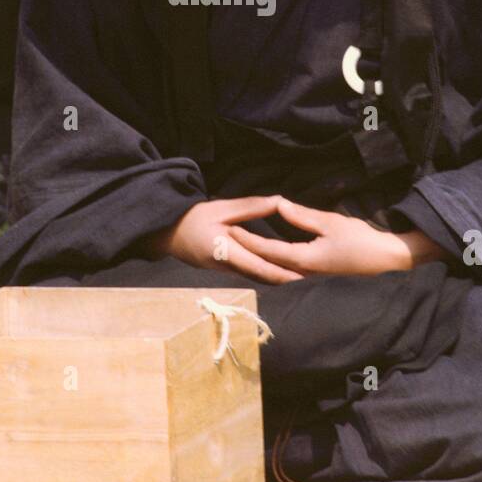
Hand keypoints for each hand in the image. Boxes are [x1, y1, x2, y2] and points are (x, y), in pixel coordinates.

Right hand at [148, 195, 302, 282]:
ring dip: (279, 278)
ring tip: (303, 276)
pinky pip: (251, 274)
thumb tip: (278, 202)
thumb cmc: (192, 219)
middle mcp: (229, 267)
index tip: (304, 274)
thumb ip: (250, 207)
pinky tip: (282, 270)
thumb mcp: (221, 208)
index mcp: (228, 252)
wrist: (168, 234)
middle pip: (264, 277)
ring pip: (258, 278)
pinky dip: (268, 273)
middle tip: (312, 279)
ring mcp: (228, 271)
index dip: (283, 272)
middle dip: (287, 279)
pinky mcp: (227, 269)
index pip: (261, 266)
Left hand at [229, 197, 443, 276]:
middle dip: (245, 251)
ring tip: (238, 247)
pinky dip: (272, 264)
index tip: (228, 227)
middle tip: (224, 239)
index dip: (246, 238)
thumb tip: (278, 204)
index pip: (267, 250)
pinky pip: (287, 272)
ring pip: (275, 270)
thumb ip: (302, 216)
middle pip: (266, 264)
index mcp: (303, 260)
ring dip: (257, 259)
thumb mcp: (330, 222)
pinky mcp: (315, 280)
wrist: (387, 262)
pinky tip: (265, 257)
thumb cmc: (361, 241)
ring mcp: (309, 280)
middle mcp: (302, 274)